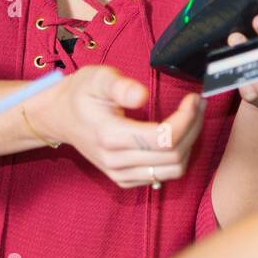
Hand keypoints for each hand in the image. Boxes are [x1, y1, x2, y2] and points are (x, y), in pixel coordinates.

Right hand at [28, 64, 204, 188]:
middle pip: (174, 155)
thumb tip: (142, 95)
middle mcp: (116, 161)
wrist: (60, 116)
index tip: (192, 98)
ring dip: (190, 143)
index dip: (186, 119)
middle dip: (193, 127)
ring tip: (192, 117)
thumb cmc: (81, 93)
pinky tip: (178, 133)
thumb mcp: (98, 78)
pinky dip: (179, 156)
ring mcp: (120, 174)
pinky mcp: (124, 179)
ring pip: (174, 169)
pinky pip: (164, 175)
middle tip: (197, 103)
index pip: (164, 138)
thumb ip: (120, 86)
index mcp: (110, 136)